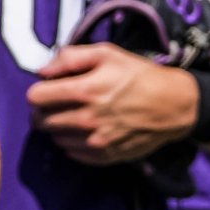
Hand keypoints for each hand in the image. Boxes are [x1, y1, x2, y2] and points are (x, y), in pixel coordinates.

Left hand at [29, 43, 199, 164]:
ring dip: (58, 128)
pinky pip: (72, 153)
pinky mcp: (105, 156)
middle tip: (58, 104)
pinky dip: (73, 143)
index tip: (49, 89)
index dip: (39, 91)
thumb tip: (42, 71)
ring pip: (55, 138)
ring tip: (75, 115)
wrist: (174, 105)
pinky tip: (86, 130)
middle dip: (45, 111)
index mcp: (84, 91)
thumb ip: (70, 57)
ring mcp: (95, 141)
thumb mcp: (107, 53)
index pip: (35, 98)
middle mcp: (86, 119)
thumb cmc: (139, 75)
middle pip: (41, 121)